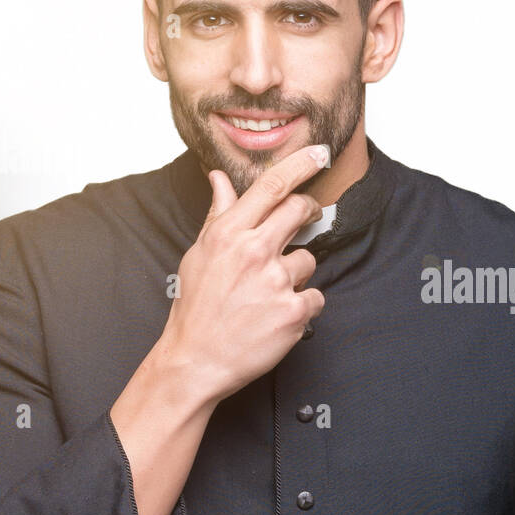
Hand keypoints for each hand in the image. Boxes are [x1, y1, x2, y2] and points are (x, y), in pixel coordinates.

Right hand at [157, 143, 328, 404]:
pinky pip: (316, 297)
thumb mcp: (200, 254)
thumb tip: (220, 178)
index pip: (271, 187)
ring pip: (308, 260)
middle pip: (299, 210)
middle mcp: (254, 252)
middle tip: (307, 217)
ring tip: (269, 295)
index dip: (300, 165)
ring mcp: (276, 282)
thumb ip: (219, 214)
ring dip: (296, 275)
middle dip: (308, 211)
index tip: (319, 152)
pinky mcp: (293, 311)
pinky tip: (277, 317)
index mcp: (229, 234)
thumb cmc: (196, 307)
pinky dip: (303, 307)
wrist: (196, 361)